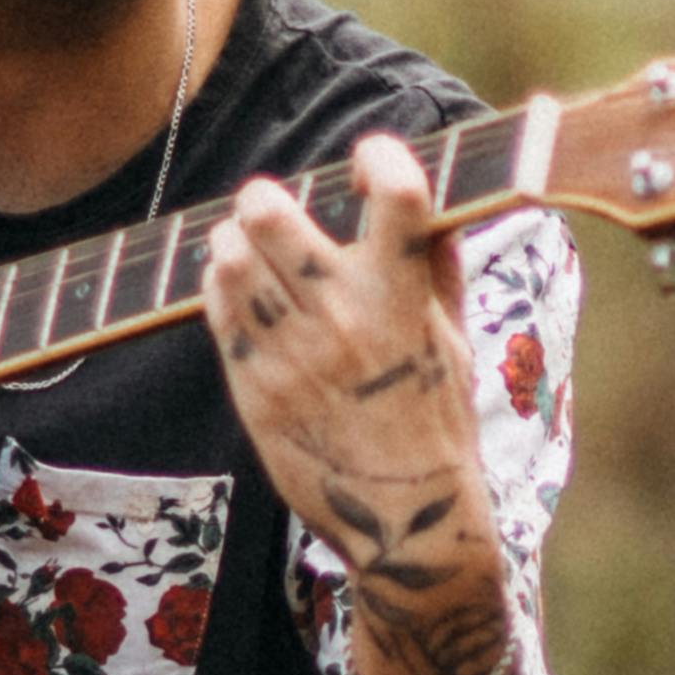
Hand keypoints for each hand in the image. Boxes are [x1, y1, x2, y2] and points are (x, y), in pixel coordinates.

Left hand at [208, 122, 544, 674]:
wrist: (406, 520)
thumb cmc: (437, 422)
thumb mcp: (455, 341)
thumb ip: (440, 267)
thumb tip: (432, 203)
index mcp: (404, 299)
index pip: (397, 193)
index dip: (381, 155)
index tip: (370, 158)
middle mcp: (345, 318)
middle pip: (273, 214)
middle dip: (267, 198)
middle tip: (271, 206)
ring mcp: (293, 353)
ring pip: (231, 257)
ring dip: (234, 239)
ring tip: (245, 246)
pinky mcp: (256, 387)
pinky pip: (219, 310)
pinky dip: (220, 284)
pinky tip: (236, 286)